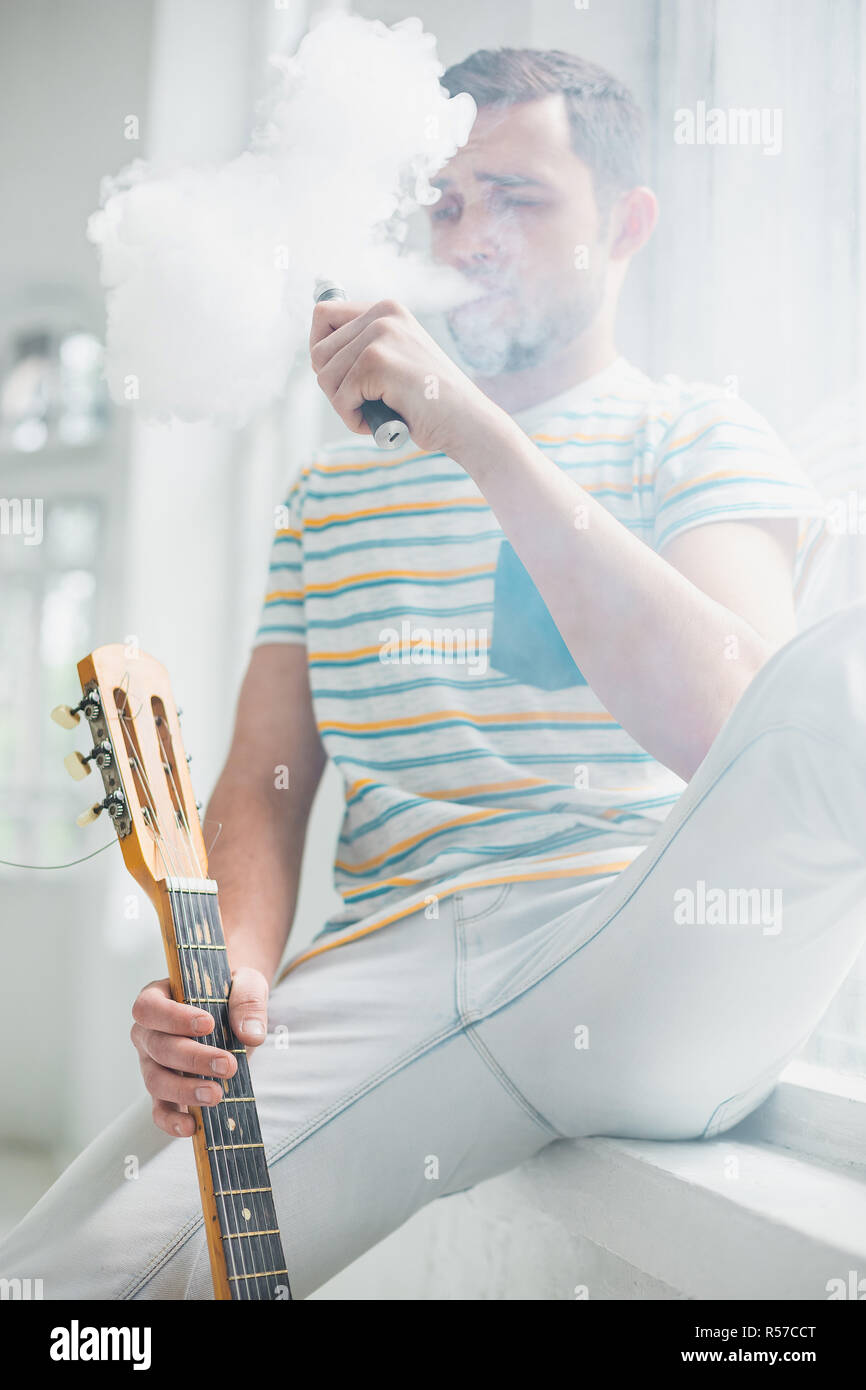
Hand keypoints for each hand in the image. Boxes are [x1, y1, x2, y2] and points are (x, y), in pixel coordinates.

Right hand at [130, 966, 269, 1137]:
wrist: (234, 1013)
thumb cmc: (231, 993)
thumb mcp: (246, 984)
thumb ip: (248, 1001)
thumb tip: (250, 1034)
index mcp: (159, 997)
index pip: (149, 1007)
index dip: (173, 1017)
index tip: (207, 1024)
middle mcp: (149, 1033)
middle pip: (157, 1047)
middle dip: (192, 1058)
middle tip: (227, 1064)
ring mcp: (154, 1064)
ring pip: (156, 1080)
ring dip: (185, 1090)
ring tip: (216, 1094)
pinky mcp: (166, 1091)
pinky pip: (160, 1110)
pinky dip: (172, 1121)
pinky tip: (193, 1126)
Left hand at [309, 297, 502, 457]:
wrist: (468, 422)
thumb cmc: (430, 402)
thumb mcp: (398, 360)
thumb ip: (364, 347)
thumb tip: (317, 353)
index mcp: (386, 309)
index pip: (323, 316)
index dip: (322, 353)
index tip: (342, 378)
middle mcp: (383, 314)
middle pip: (318, 352)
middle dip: (334, 387)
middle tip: (366, 402)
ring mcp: (380, 335)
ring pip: (325, 377)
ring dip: (345, 406)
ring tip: (378, 412)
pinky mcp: (378, 361)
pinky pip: (340, 398)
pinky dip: (355, 419)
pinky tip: (383, 422)